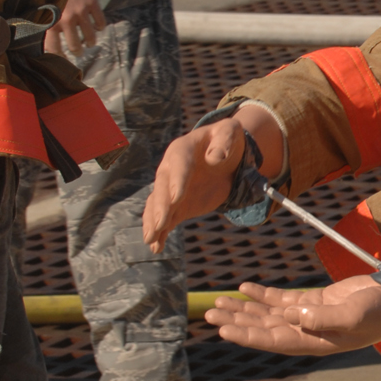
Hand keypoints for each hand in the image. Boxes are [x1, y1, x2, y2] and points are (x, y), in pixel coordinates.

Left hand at [45, 0, 106, 57]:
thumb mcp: (39, 6)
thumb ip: (41, 23)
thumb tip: (35, 42)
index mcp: (50, 21)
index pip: (54, 49)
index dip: (60, 58)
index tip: (63, 60)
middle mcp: (66, 19)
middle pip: (75, 46)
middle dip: (77, 51)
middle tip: (78, 52)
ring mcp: (81, 11)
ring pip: (90, 38)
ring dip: (90, 42)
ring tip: (89, 43)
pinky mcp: (92, 3)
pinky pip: (100, 23)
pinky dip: (99, 27)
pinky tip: (96, 27)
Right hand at [142, 106, 282, 250]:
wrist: (225, 154)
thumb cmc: (226, 139)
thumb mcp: (230, 132)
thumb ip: (224, 141)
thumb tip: (214, 158)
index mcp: (182, 149)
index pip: (178, 165)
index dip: (177, 181)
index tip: (177, 198)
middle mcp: (170, 169)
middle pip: (162, 188)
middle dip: (161, 207)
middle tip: (161, 223)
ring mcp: (171, 188)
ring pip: (158, 205)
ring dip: (153, 223)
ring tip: (151, 240)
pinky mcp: (178, 205)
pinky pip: (166, 218)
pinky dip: (161, 233)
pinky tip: (157, 247)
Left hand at [203, 277, 380, 356]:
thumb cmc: (376, 313)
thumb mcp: (351, 315)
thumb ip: (323, 318)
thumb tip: (293, 316)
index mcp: (311, 341)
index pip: (271, 340)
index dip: (246, 335)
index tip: (224, 330)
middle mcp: (304, 333)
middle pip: (262, 328)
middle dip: (236, 322)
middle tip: (208, 315)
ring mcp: (306, 318)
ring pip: (267, 315)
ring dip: (244, 310)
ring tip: (218, 303)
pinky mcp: (311, 302)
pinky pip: (280, 300)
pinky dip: (262, 295)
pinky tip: (244, 288)